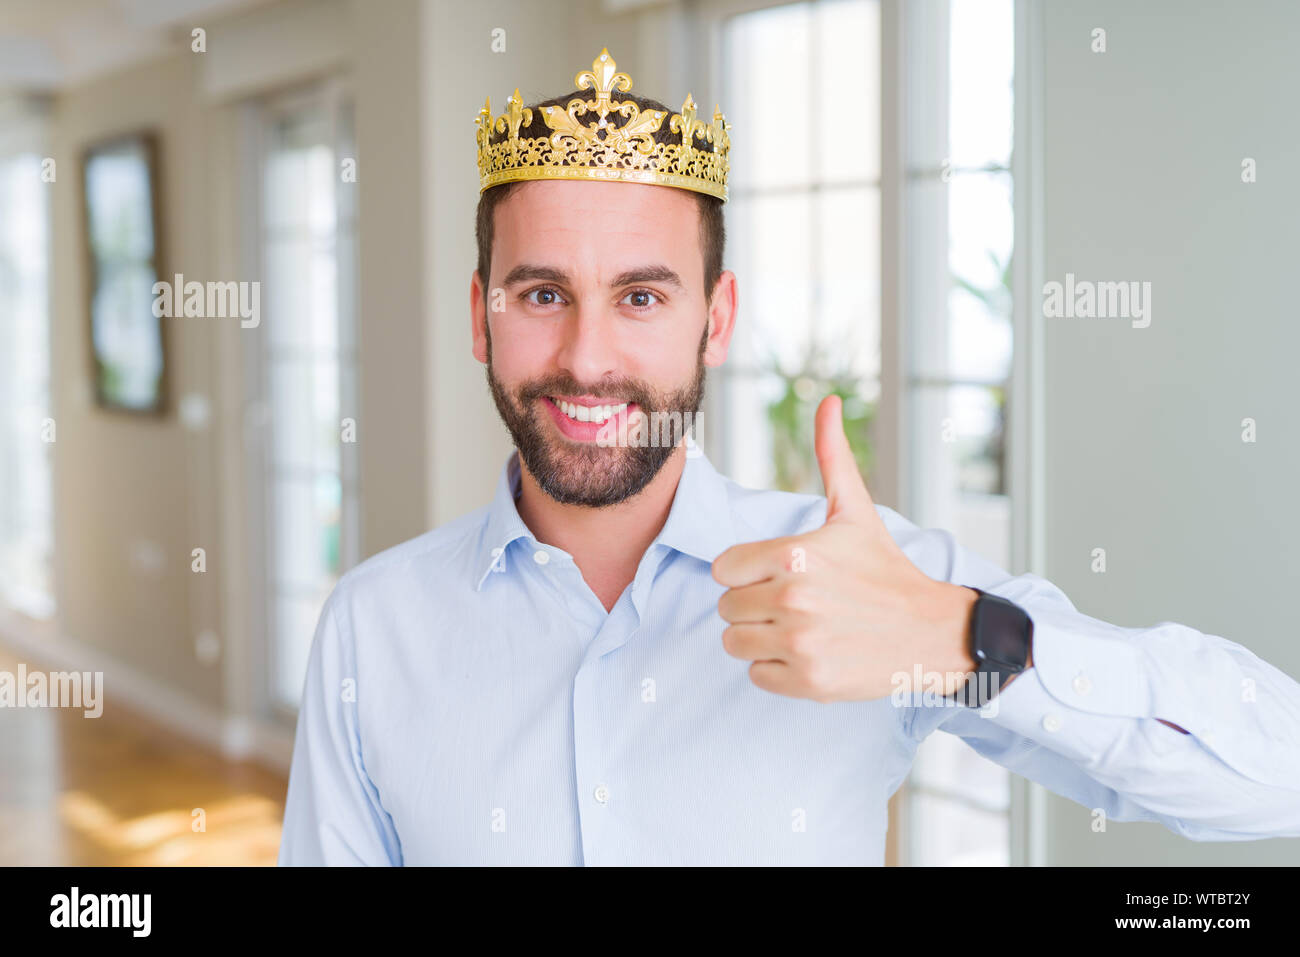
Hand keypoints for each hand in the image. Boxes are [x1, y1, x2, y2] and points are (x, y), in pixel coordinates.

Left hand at [711, 395, 979, 702]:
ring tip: (799, 628)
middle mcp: (793, 598)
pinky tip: (809, 653)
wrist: (933, 632)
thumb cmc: (885, 570)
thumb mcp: (856, 512)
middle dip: (753, 605)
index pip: (722, 569)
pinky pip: (755, 675)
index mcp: (795, 553)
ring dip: (759, 638)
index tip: (776, 574)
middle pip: (726, 607)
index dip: (745, 572)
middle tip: (793, 603)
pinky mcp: (807, 681)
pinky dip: (776, 669)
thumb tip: (829, 401)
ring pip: (734, 642)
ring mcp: (800, 643)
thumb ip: (832, 457)